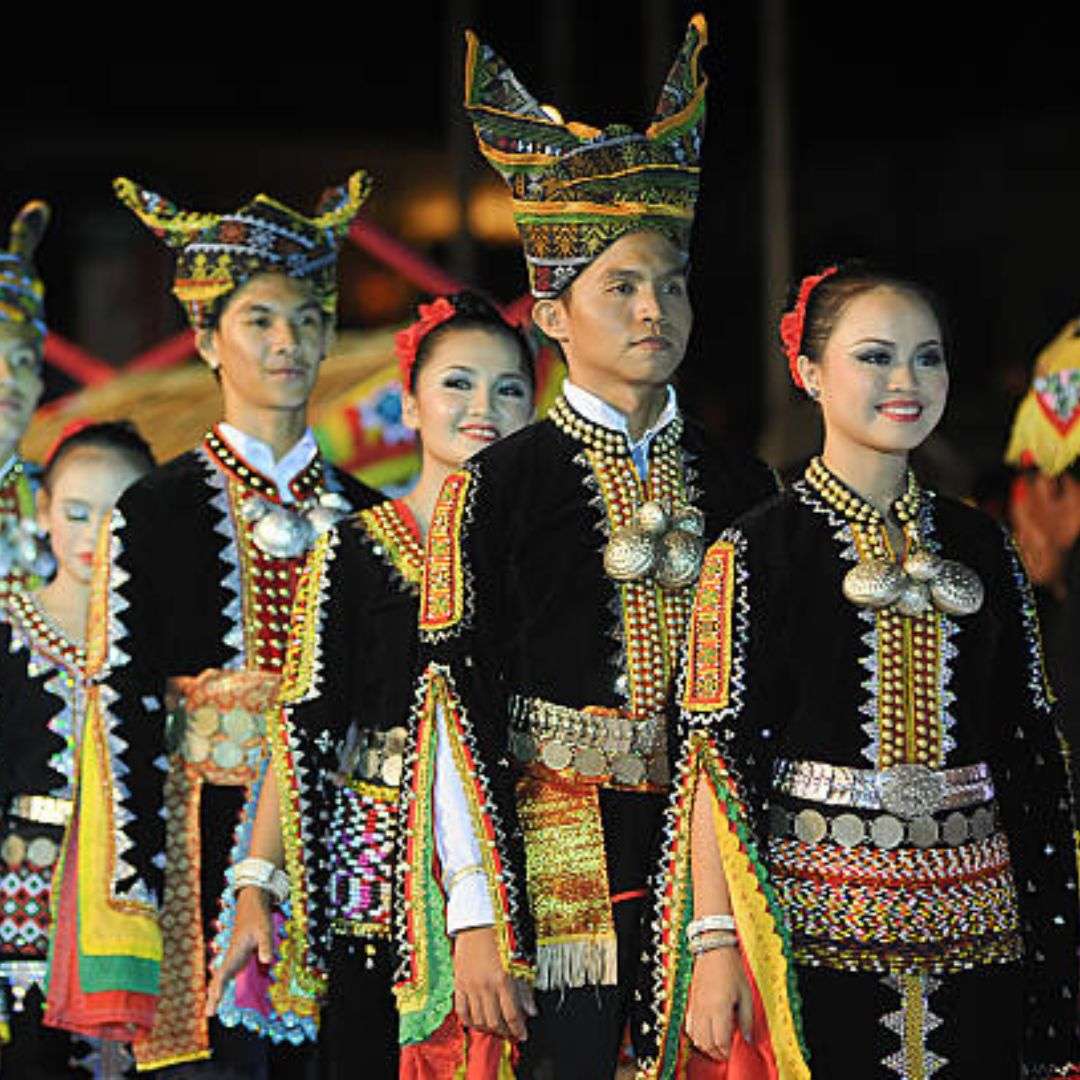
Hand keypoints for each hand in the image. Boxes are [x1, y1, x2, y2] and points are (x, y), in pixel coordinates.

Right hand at [205, 886, 273, 1016]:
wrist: (252, 903)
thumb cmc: (258, 916)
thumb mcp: (265, 929)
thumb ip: (265, 945)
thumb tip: (266, 962)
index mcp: (235, 951)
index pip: (224, 972)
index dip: (219, 986)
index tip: (215, 998)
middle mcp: (231, 956)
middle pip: (219, 978)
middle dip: (213, 995)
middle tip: (209, 1013)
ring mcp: (234, 956)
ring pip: (221, 977)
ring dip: (216, 992)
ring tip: (211, 1009)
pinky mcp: (238, 955)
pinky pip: (228, 973)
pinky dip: (223, 985)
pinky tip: (221, 994)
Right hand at [452, 925, 536, 1041]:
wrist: (478, 922)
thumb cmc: (501, 937)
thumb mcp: (519, 961)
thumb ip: (525, 989)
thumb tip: (531, 1011)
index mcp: (503, 980)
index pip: (512, 1015)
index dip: (518, 1030)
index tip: (523, 1035)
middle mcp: (485, 985)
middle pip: (494, 1021)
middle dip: (504, 1031)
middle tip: (510, 1032)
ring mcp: (470, 986)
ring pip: (478, 1019)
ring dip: (488, 1028)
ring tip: (496, 1027)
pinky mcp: (458, 983)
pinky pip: (461, 1010)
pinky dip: (469, 1020)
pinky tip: (477, 1022)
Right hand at [685, 946, 752, 1059]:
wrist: (713, 949)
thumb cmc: (732, 969)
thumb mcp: (746, 994)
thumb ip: (747, 1019)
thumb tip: (747, 1038)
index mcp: (719, 1009)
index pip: (720, 1042)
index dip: (727, 1052)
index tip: (734, 1053)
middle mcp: (704, 1011)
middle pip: (706, 1043)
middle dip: (717, 1053)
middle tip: (727, 1053)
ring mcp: (695, 1007)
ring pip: (695, 1037)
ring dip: (706, 1046)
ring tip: (717, 1046)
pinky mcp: (690, 1002)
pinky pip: (689, 1026)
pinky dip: (696, 1036)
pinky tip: (705, 1034)